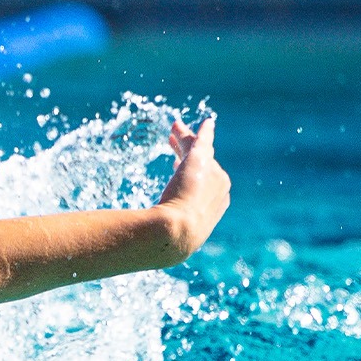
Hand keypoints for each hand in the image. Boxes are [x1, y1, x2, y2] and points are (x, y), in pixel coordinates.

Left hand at [156, 115, 229, 254]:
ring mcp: (212, 172)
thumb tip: (140, 238)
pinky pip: (204, 140)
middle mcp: (219, 186)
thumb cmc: (167, 237)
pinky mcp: (200, 159)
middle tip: (172, 141)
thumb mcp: (166, 232)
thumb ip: (160, 228)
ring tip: (174, 128)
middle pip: (202, 162)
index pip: (202, 180)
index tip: (174, 165)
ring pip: (197, 149)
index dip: (186, 170)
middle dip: (186, 151)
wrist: (176, 231)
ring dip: (185, 139)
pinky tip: (207, 122)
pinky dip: (205, 131)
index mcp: (216, 204)